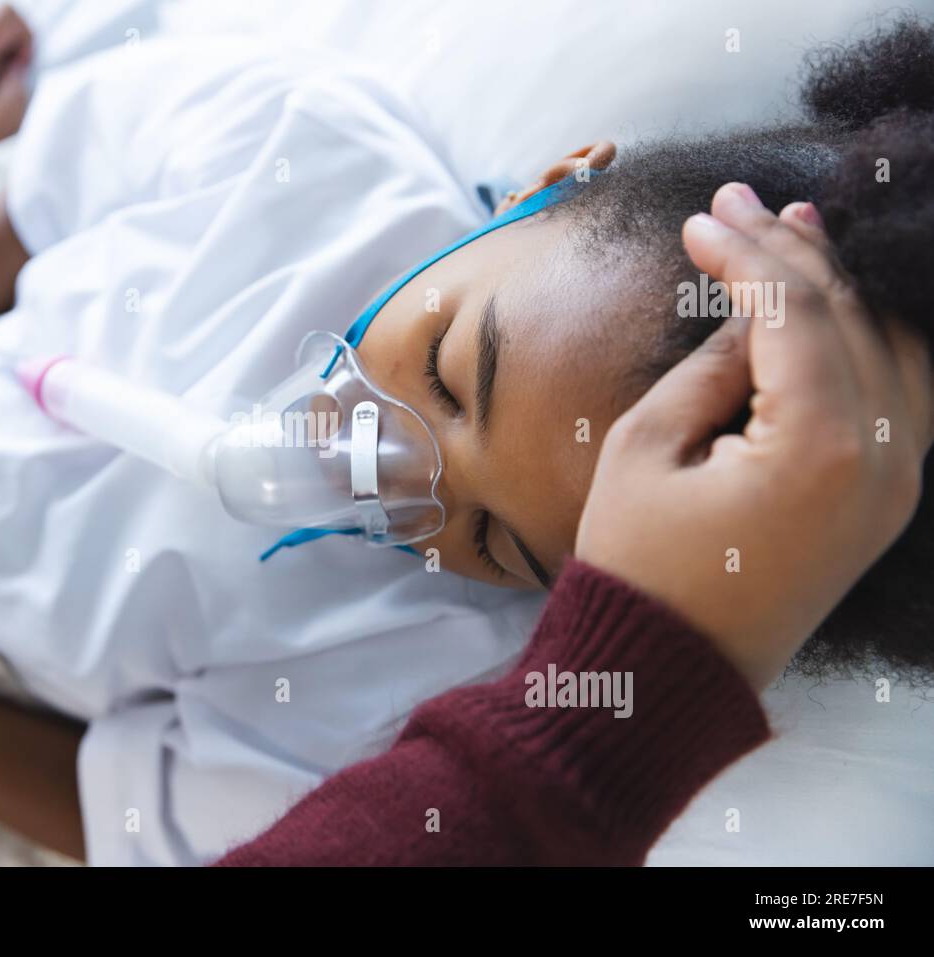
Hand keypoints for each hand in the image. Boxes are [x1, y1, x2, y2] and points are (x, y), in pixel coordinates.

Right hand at [575, 182, 931, 689]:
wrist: (665, 667)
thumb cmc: (637, 564)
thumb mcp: (648, 448)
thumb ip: (712, 363)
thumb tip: (753, 312)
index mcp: (821, 443)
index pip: (793, 310)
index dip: (744, 251)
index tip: (698, 216)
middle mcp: (884, 458)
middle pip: (850, 316)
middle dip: (792, 250)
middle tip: (740, 199)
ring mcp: (896, 483)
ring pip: (893, 346)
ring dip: (841, 287)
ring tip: (795, 227)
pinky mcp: (885, 500)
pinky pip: (902, 394)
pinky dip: (869, 339)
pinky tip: (835, 306)